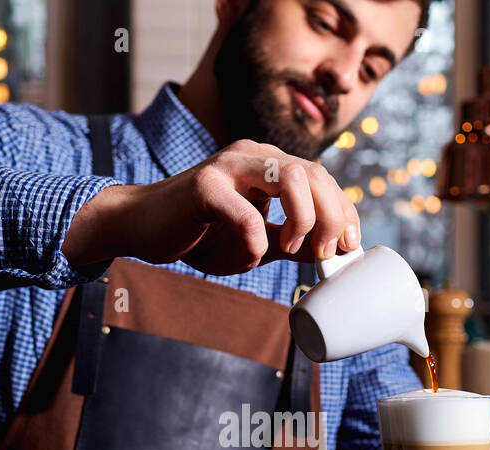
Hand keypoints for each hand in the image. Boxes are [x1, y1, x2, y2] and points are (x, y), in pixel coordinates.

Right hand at [62, 140, 361, 275]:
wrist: (140, 228)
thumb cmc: (198, 234)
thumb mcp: (256, 243)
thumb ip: (292, 242)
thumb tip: (331, 252)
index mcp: (269, 164)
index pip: (322, 178)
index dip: (344, 211)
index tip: (349, 246)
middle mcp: (253, 155)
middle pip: (314, 174)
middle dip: (332, 217)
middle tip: (328, 254)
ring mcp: (228, 165)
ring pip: (291, 177)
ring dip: (303, 220)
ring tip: (290, 249)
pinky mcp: (203, 185)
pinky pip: (246, 213)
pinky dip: (255, 241)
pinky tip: (249, 254)